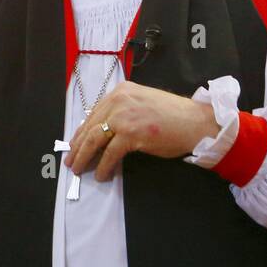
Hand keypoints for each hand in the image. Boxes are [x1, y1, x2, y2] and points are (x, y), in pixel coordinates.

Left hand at [64, 81, 218, 181]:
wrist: (196, 122)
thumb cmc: (173, 116)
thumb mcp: (142, 104)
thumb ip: (122, 112)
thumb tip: (103, 131)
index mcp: (120, 92)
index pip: (94, 114)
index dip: (82, 132)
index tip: (74, 145)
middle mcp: (119, 100)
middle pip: (90, 127)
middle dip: (78, 146)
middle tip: (71, 161)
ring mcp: (124, 116)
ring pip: (95, 139)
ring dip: (84, 157)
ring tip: (79, 169)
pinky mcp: (131, 133)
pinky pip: (110, 153)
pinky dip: (103, 166)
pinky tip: (101, 175)